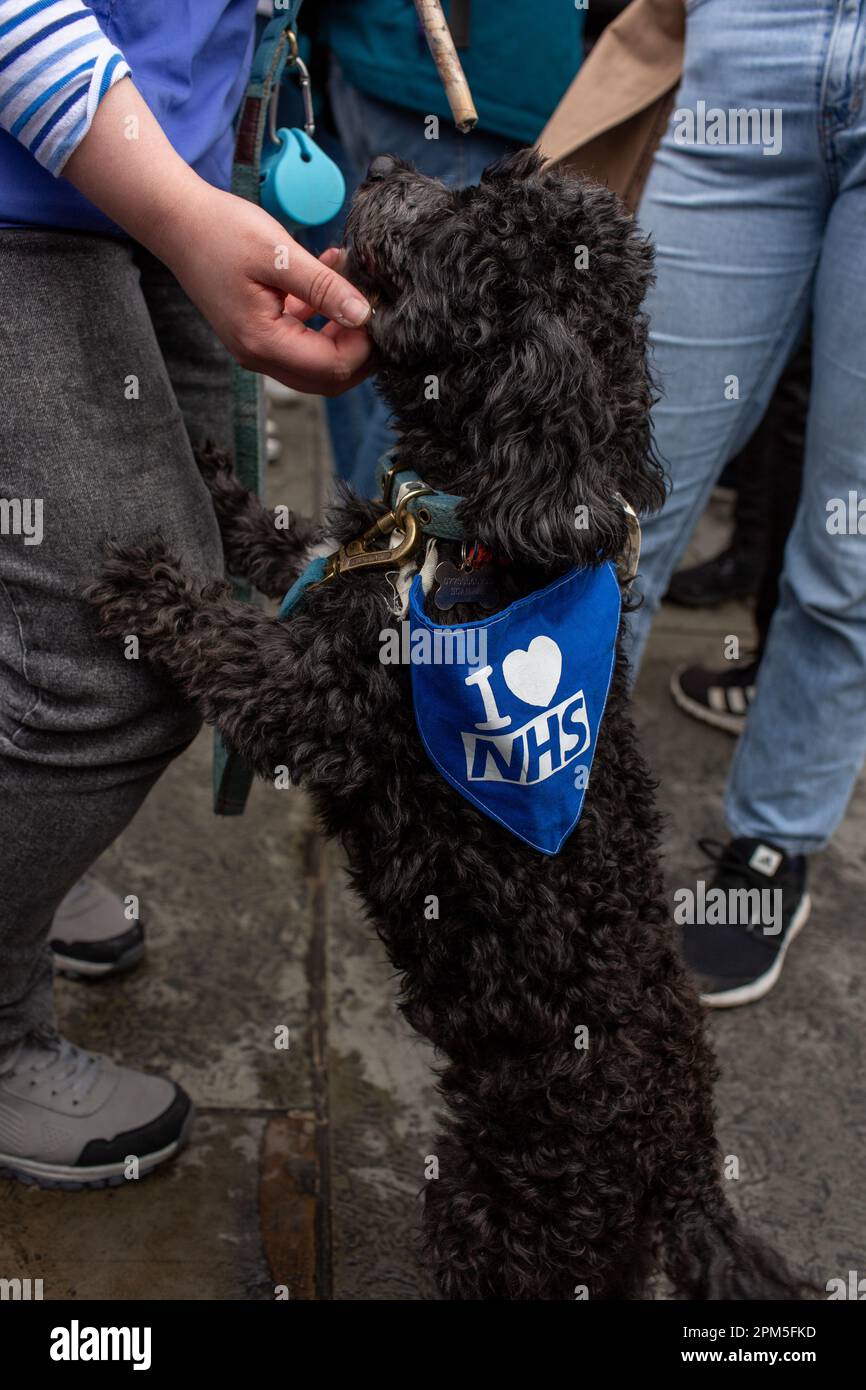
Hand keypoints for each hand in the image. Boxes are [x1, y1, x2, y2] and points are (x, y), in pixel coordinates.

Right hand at [156, 182, 372, 394]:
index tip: (378, 309)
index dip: (364, 345)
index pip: (332, 367)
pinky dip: (323, 320)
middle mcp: (258, 355)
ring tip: (359, 293)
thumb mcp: (279, 255)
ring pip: (316, 364)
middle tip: (380, 314)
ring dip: (343, 336)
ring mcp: (256, 348)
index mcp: (263, 342)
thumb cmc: (220, 231)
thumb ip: (324, 287)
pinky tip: (333, 279)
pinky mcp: (257, 332)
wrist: (175, 221)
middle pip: (327, 379)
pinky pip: (300, 340)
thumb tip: (364, 314)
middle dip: (360, 353)